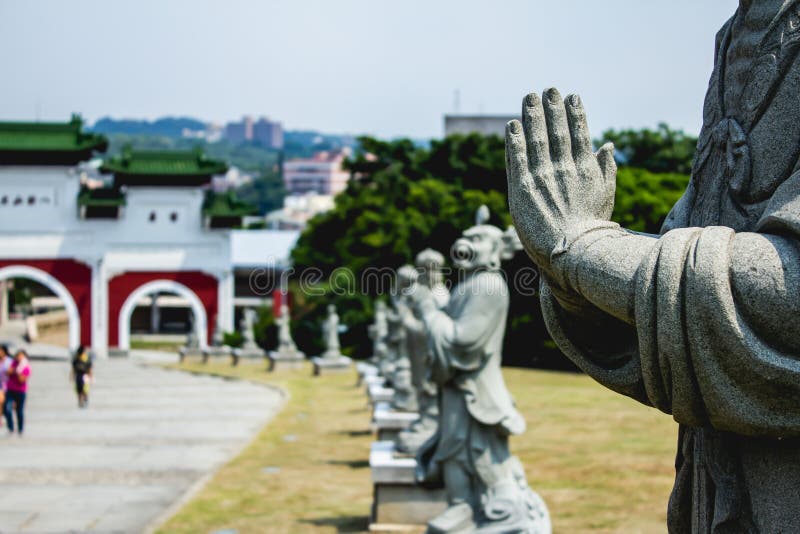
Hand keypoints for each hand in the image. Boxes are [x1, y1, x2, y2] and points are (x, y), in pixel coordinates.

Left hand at [505, 88, 616, 282]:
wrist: (573, 253)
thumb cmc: (592, 229)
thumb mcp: (606, 197)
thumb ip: (607, 168)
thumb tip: (608, 145)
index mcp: (585, 169)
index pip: (580, 133)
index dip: (575, 113)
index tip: (572, 96)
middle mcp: (563, 168)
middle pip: (556, 130)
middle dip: (552, 108)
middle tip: (548, 89)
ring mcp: (542, 177)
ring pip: (535, 139)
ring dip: (532, 115)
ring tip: (529, 97)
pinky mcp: (521, 189)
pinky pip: (516, 158)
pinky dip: (514, 140)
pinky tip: (512, 125)